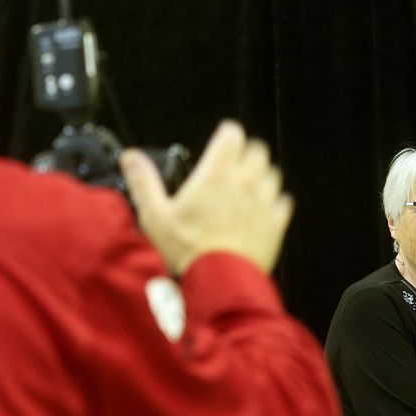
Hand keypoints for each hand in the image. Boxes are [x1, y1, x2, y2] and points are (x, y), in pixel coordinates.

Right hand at [121, 121, 293, 274]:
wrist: (219, 281)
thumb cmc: (188, 250)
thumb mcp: (155, 215)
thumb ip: (143, 182)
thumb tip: (132, 158)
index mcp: (216, 174)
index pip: (232, 134)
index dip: (227, 134)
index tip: (222, 140)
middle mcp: (245, 182)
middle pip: (258, 151)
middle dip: (247, 152)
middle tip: (236, 163)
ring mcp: (264, 202)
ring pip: (273, 174)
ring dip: (263, 175)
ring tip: (250, 186)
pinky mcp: (276, 223)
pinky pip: (284, 202)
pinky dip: (276, 202)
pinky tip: (264, 210)